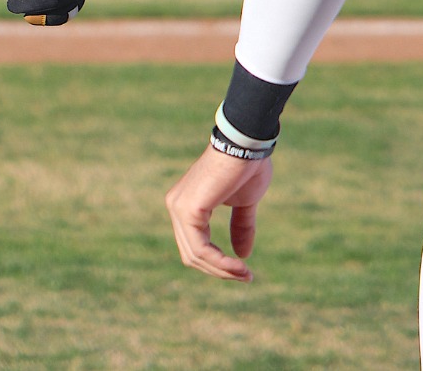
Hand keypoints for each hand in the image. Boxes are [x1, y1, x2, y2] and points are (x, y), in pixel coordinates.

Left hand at [165, 144, 273, 281]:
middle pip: (192, 255)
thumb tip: (243, 255)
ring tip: (245, 274)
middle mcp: (176, 206)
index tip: (244, 272)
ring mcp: (179, 208)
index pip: (195, 246)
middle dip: (220, 270)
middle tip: (246, 277)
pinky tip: (239, 266)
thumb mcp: (244, 204)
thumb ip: (240, 226)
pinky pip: (201, 248)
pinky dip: (220, 262)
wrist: (247, 145)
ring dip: (222, 270)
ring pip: (196, 256)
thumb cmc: (246, 168)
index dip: (218, 263)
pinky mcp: (188, 210)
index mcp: (186, 205)